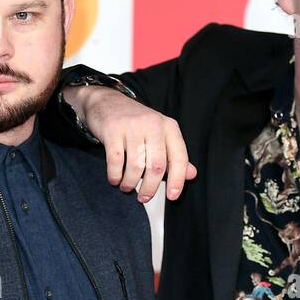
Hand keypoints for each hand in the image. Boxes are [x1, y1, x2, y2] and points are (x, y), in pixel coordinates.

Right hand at [62, 85, 196, 201]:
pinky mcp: (113, 129)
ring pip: (135, 166)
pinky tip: (115, 179)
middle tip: (144, 198)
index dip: (177, 180)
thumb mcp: (160, 136)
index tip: (172, 197)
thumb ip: (174, 156)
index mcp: (168, 127)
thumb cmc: (136, 124)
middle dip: (150, 187)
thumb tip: (191, 174)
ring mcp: (132, 126)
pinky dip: (115, 176)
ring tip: (126, 187)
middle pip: (157, 166)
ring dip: (129, 183)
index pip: (179, 158)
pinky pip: (115, 161)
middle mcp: (153, 124)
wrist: (107, 102)